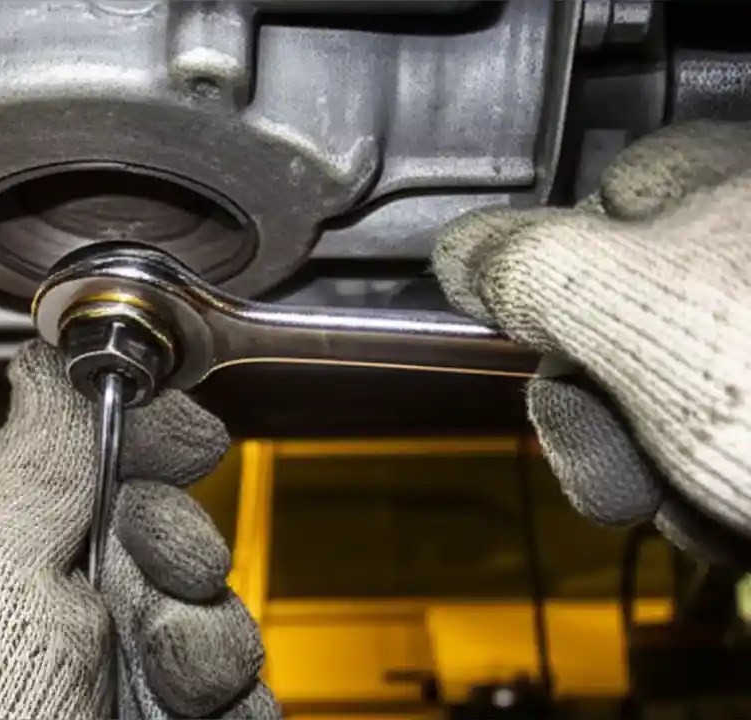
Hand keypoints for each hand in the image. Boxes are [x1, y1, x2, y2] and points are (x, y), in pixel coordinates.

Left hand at [0, 342, 277, 718]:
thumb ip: (37, 455)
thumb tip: (45, 364)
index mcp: (7, 558)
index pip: (100, 470)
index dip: (151, 443)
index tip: (186, 436)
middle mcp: (62, 619)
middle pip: (171, 543)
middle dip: (181, 540)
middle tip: (161, 560)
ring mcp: (113, 684)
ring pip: (214, 624)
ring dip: (209, 632)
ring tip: (172, 662)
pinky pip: (239, 704)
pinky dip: (237, 702)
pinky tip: (204, 708)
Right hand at [432, 121, 750, 562]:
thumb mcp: (639, 307)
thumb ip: (529, 265)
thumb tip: (455, 247)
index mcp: (723, 195)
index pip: (586, 211)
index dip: (544, 290)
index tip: (529, 346)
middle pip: (613, 330)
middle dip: (598, 417)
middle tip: (621, 464)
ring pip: (661, 412)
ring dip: (653, 477)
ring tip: (709, 504)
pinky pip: (717, 466)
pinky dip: (715, 508)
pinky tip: (748, 524)